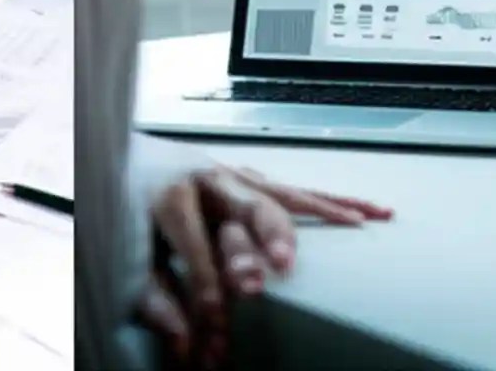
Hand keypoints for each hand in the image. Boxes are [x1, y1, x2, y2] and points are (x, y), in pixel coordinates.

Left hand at [135, 166, 391, 369]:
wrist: (124, 161)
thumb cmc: (129, 211)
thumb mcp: (127, 255)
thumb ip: (153, 295)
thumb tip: (182, 335)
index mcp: (168, 193)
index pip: (194, 247)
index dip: (206, 289)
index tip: (216, 328)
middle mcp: (206, 178)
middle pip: (244, 206)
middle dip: (264, 238)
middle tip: (278, 266)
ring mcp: (234, 176)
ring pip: (283, 194)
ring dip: (319, 212)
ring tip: (358, 224)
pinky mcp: (252, 180)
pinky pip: (301, 193)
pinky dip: (336, 202)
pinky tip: (370, 212)